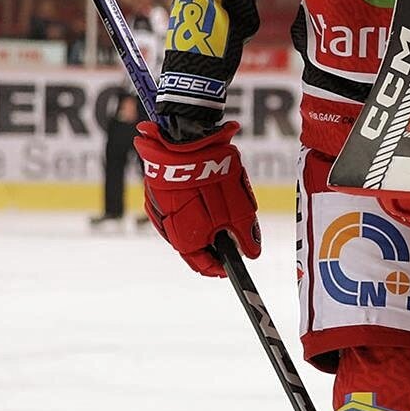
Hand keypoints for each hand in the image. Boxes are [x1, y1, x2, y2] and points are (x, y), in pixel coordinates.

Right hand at [135, 120, 260, 276]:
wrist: (185, 143)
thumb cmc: (213, 179)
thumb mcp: (239, 210)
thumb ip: (245, 235)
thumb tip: (252, 253)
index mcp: (187, 240)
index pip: (203, 265)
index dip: (221, 267)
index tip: (233, 264)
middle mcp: (169, 230)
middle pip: (193, 246)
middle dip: (214, 243)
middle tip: (233, 235)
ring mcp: (160, 211)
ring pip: (184, 227)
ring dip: (203, 225)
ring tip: (222, 210)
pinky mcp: (157, 195)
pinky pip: (176, 210)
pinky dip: (191, 209)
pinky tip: (204, 197)